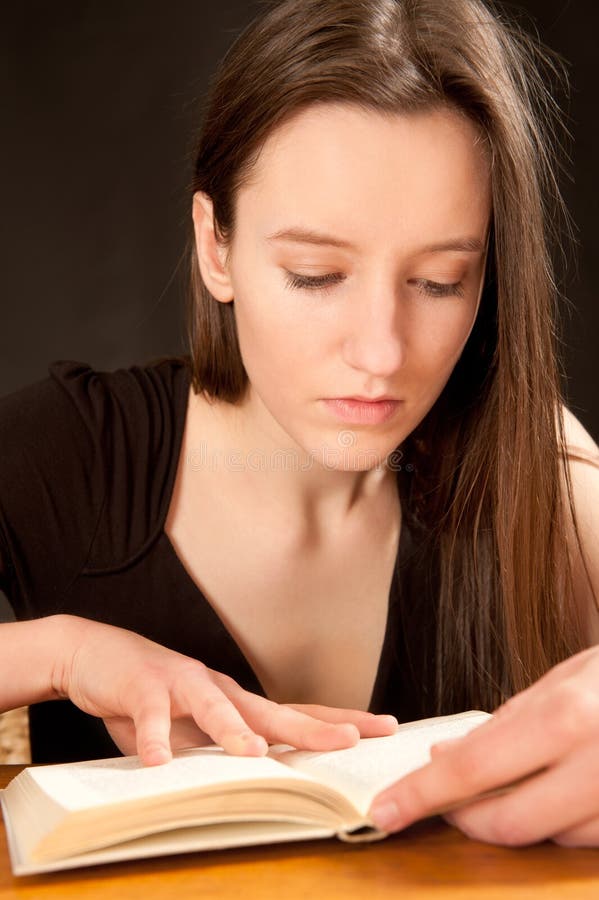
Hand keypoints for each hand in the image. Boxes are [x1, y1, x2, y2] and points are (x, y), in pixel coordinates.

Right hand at [55, 616, 397, 765]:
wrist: (98, 655)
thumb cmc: (155, 696)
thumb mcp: (195, 729)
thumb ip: (225, 750)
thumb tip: (265, 777)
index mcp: (238, 701)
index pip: (298, 713)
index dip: (339, 721)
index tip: (383, 728)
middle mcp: (220, 689)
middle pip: (273, 710)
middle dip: (312, 726)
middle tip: (349, 740)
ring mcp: (184, 684)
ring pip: (215, 707)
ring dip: (233, 731)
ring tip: (254, 754)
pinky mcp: (145, 687)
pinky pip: (151, 715)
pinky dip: (153, 737)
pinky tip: (157, 760)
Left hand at [368, 645, 598, 846]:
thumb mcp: (561, 679)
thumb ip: (506, 724)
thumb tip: (447, 760)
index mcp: (566, 717)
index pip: (473, 769)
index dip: (421, 795)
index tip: (384, 812)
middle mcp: (597, 764)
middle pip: (507, 822)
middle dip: (465, 817)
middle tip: (445, 799)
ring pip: (549, 838)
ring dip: (516, 817)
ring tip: (510, 780)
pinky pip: (586, 840)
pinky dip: (558, 821)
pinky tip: (552, 790)